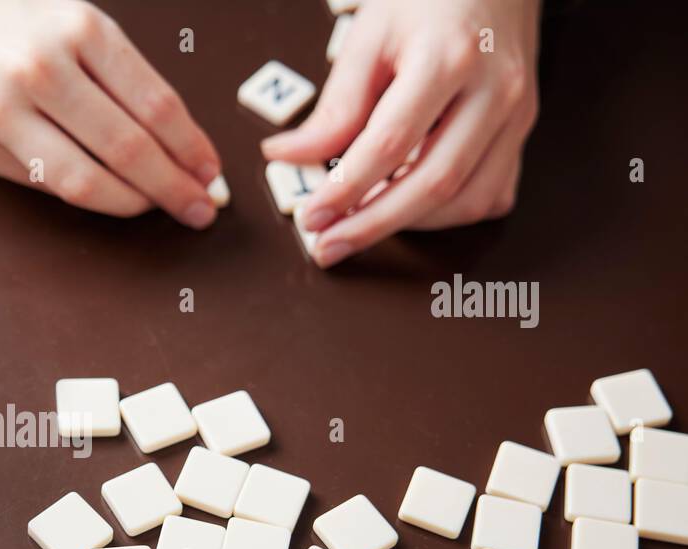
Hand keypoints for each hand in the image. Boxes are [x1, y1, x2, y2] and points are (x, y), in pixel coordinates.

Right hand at [0, 0, 221, 227]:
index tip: (212, 170)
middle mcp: (43, 69)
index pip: (156, 104)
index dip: (192, 147)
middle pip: (130, 149)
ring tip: (161, 207)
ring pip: (89, 180)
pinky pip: (45, 184)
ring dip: (136, 202)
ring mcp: (4, 111)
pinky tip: (111, 197)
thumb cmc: (3, 17)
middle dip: (174, 185)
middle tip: (200, 207)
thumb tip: (174, 139)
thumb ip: (115, 73)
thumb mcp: (68, 18)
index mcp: (79, 28)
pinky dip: (87, 197)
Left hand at [263, 0, 540, 266]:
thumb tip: (288, 157)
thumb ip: (335, 106)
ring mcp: (517, 113)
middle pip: (433, 183)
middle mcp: (494, 90)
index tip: (312, 217)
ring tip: (361, 224)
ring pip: (467, 200)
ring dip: (410, 225)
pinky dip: (447, 214)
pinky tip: (410, 206)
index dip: (347, 189)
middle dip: (373, 225)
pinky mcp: (523, 129)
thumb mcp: (369, 37)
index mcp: (449, 57)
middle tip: (328, 246)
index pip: (390, 143)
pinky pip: (491, 194)